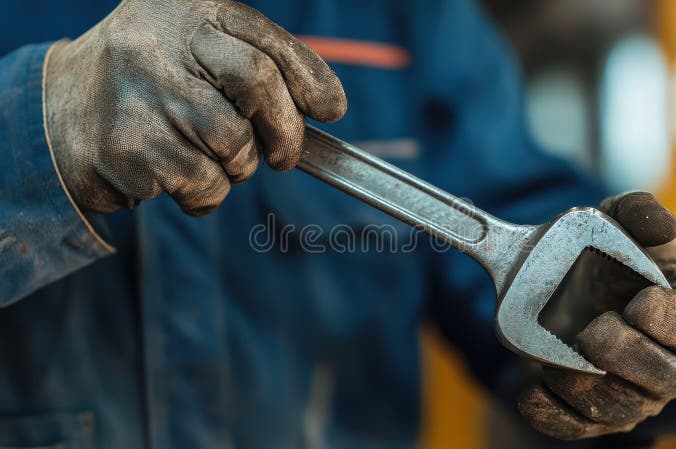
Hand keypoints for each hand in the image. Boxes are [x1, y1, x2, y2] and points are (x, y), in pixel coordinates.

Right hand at [45, 0, 345, 215]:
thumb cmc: (150, 82)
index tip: (332, 108)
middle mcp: (160, 40)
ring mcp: (142, 93)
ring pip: (234, 145)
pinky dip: (207, 194)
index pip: (264, 39)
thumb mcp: (193, 49)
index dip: (310, 77)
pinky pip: (205, 184)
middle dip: (286, 130)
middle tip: (285, 156)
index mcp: (187, 10)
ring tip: (206, 158)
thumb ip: (250, 66)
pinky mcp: (130, 147)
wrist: (59, 111)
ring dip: (237, 168)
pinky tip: (177, 178)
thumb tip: (324, 109)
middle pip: (257, 81)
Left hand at [517, 192, 675, 439]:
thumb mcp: (622, 220)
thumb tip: (662, 225)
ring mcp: (633, 391)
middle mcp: (667, 360)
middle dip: (629, 357)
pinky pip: (579, 426)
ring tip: (554, 367)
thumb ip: (640, 212)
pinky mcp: (595, 411)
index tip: (639, 302)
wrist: (577, 281)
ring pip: (622, 409)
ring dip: (588, 391)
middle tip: (593, 333)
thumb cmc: (615, 253)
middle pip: (664, 378)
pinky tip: (530, 393)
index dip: (669, 320)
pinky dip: (554, 416)